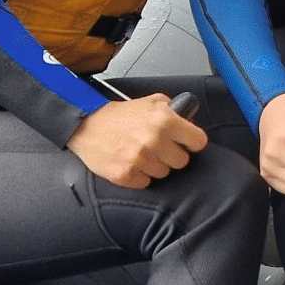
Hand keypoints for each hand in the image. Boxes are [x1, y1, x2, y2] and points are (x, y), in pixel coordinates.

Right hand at [67, 94, 206, 188]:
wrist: (86, 124)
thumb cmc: (119, 115)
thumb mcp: (151, 101)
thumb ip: (174, 110)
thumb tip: (189, 122)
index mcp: (165, 120)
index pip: (199, 141)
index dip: (192, 142)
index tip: (186, 143)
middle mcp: (154, 140)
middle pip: (182, 161)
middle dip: (173, 155)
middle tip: (159, 148)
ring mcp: (139, 159)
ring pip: (164, 173)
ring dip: (155, 166)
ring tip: (141, 153)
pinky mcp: (124, 174)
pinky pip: (145, 182)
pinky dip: (139, 175)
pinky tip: (131, 162)